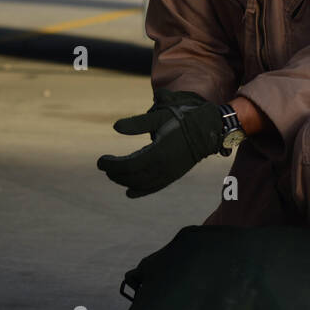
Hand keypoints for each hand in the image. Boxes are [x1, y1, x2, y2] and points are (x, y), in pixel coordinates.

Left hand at [96, 89, 225, 197]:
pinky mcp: (173, 175)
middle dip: (115, 173)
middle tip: (104, 165)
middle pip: (132, 177)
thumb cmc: (184, 118)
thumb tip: (115, 127)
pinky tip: (129, 192)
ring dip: (125, 181)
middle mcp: (163, 167)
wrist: (209, 128)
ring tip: (113, 174)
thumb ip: (138, 123)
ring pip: (142, 184)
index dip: (112, 165)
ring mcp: (169, 174)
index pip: (128, 166)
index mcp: (158, 153)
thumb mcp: (160, 116)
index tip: (100, 161)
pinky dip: (140, 191)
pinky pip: (154, 187)